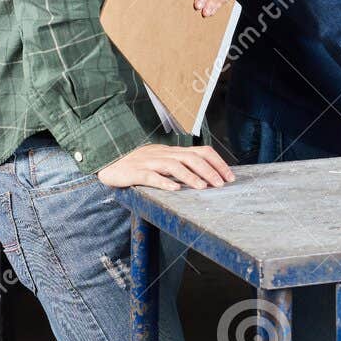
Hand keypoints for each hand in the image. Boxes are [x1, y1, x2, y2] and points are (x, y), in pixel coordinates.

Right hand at [97, 144, 234, 190]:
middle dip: (208, 171)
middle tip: (221, 184)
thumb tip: (208, 175)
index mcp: (174, 152)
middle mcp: (164, 154)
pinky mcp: (135, 173)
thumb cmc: (142, 164)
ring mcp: (149, 162)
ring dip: (190, 176)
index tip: (230, 176)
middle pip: (191, 158)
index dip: (217, 163)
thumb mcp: (165, 160)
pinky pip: (150, 177)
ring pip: (173, 166)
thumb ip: (183, 165)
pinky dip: (163, 182)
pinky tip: (174, 189)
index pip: (201, 152)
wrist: (110, 161)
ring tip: (202, 187)